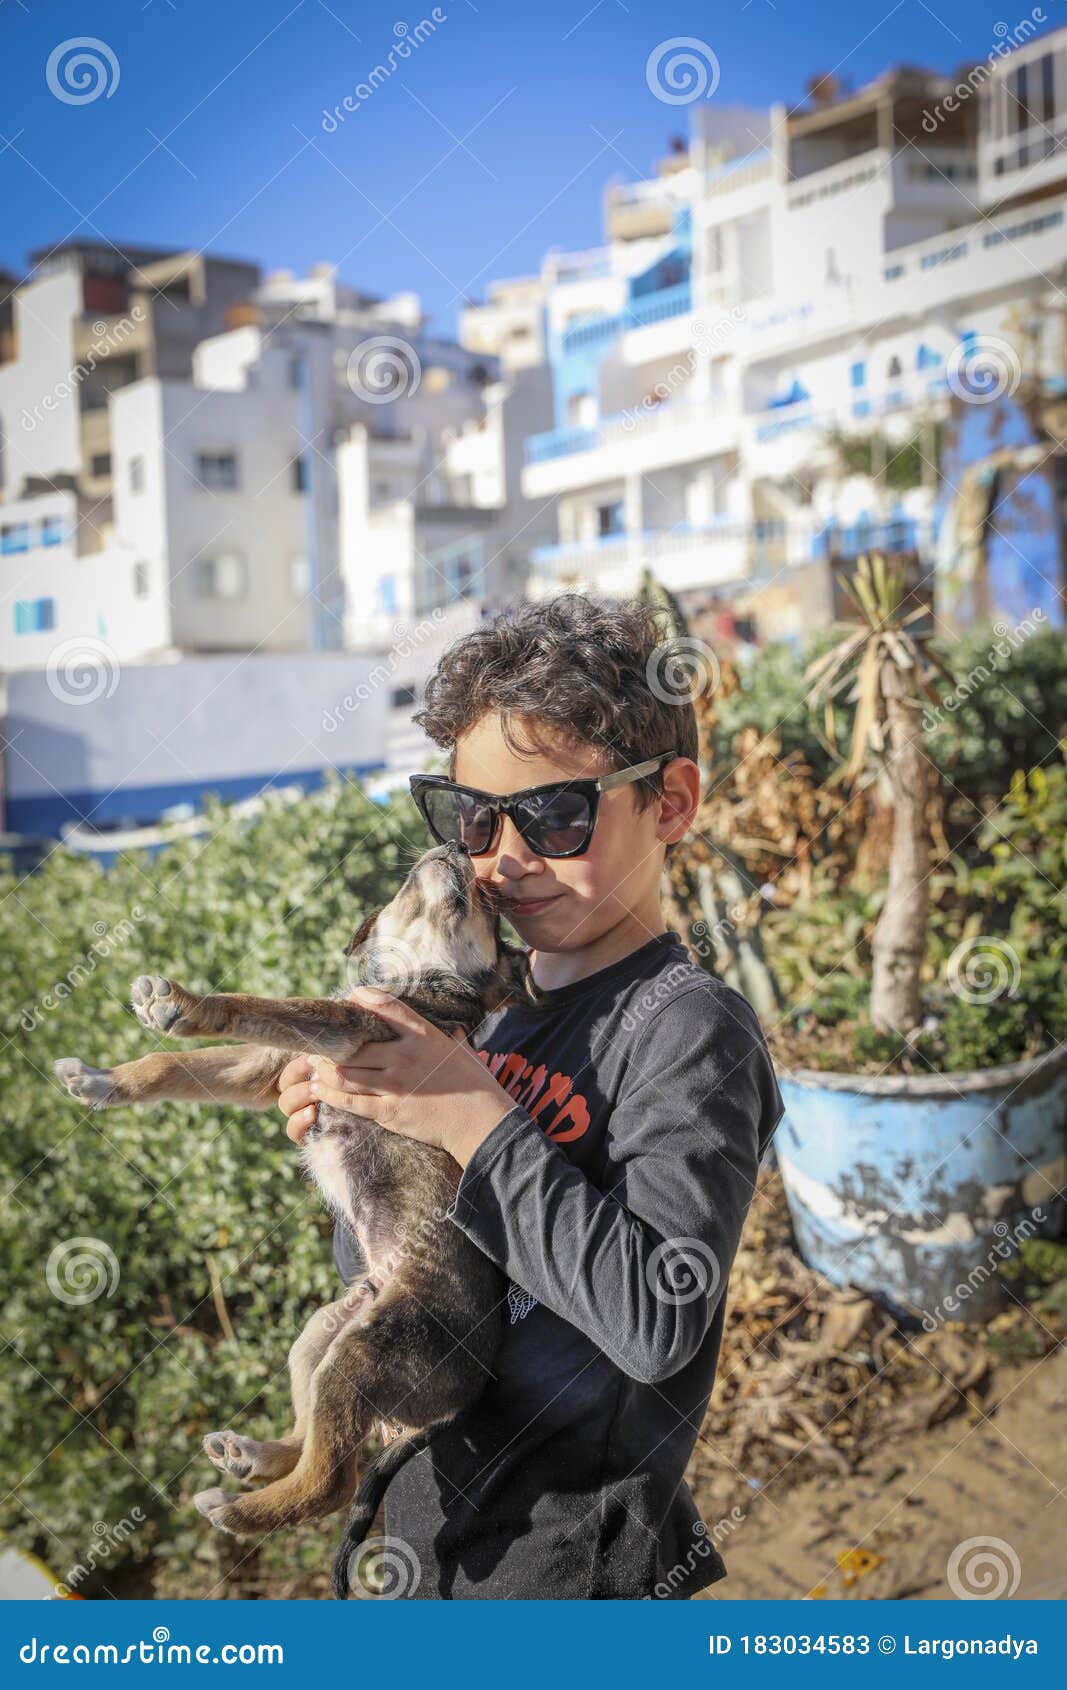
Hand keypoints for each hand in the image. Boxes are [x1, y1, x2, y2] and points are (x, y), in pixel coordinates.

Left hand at [276, 987, 515, 1167]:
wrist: (480, 1122)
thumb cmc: (476, 1085)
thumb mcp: (463, 1051)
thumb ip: (451, 1039)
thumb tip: (454, 1030)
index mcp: (423, 1035)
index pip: (387, 1007)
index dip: (363, 999)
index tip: (350, 998)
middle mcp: (405, 1056)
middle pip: (355, 1044)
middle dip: (333, 1042)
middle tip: (322, 1042)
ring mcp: (395, 1084)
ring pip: (345, 1073)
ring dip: (325, 1069)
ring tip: (315, 1065)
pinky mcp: (389, 1111)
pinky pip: (350, 1101)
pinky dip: (330, 1094)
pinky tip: (320, 1089)